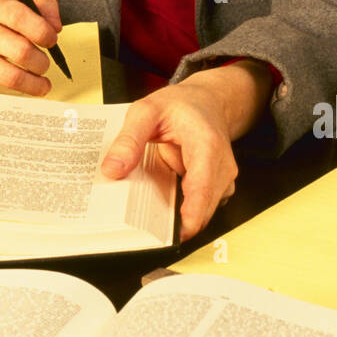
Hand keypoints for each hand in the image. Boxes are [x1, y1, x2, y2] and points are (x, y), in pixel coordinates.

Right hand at [0, 0, 62, 96]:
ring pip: (11, 77)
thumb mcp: (20, 4)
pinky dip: (9, 104)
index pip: (18, 16)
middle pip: (20, 50)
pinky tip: (19, 100)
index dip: (41, 31)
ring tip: (42, 85)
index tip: (52, 40)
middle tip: (44, 65)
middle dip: (42, 62)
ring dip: (34, 84)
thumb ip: (45, 6)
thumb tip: (55, 27)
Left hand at [100, 62, 273, 240]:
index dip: (190, 215)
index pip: (202, 187)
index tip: (173, 234)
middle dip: (175, 221)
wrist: (207, 102)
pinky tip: (162, 200)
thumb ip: (129, 138)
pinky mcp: (218, 188)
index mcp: (206, 145)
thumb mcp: (146, 110)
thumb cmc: (182, 106)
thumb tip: (113, 169)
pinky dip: (182, 210)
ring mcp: (223, 179)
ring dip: (177, 216)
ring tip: (149, 209)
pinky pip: (200, 208)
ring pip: (202, 211)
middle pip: (203, 207)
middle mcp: (222, 165)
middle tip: (142, 227)